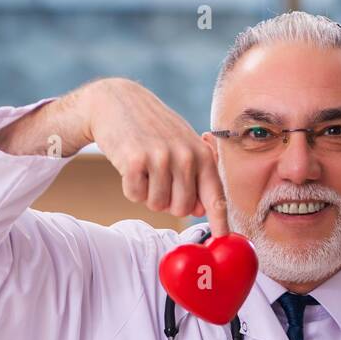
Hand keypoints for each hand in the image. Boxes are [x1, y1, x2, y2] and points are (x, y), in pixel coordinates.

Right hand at [83, 78, 228, 234]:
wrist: (117, 101)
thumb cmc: (153, 129)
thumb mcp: (183, 146)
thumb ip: (196, 177)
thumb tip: (200, 210)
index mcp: (202, 155)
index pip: (215, 196)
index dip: (219, 221)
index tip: (223, 238)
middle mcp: (185, 156)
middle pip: (182, 209)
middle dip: (168, 203)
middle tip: (158, 179)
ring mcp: (161, 158)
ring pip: (157, 205)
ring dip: (147, 194)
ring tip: (144, 169)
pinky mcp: (135, 161)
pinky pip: (135, 196)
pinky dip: (130, 188)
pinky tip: (130, 166)